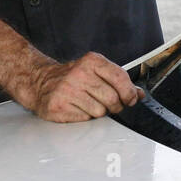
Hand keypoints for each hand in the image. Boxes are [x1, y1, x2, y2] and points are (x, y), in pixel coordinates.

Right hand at [20, 52, 144, 120]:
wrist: (41, 82)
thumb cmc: (73, 78)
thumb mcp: (96, 71)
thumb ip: (119, 81)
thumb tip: (139, 94)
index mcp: (91, 61)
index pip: (120, 77)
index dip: (129, 92)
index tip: (131, 99)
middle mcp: (79, 73)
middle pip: (112, 98)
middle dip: (115, 106)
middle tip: (109, 104)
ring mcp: (67, 90)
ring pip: (99, 112)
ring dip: (98, 112)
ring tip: (88, 104)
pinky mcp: (58, 106)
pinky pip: (84, 120)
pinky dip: (84, 117)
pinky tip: (77, 108)